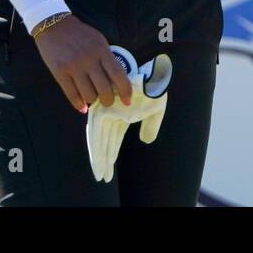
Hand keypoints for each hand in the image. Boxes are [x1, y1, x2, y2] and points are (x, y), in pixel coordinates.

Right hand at [32, 15, 132, 113]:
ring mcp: (74, 67)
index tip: (127, 101)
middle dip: (108, 101)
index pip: (119, 75)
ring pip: (88, 95)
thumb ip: (107, 58)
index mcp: (102, 51)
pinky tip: (82, 106)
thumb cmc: (80, 34)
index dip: (125, 91)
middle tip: (107, 102)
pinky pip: (71, 94)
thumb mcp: (99, 41)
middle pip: (104, 89)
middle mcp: (89, 60)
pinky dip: (78, 104)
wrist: (54, 25)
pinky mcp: (59, 72)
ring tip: (93, 99)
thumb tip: (116, 80)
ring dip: (92, 101)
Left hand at [86, 46, 173, 182]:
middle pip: (104, 141)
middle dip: (103, 159)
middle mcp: (112, 114)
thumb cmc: (155, 90)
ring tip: (101, 173)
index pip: (112, 139)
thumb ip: (151, 126)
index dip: (110, 155)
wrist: (154, 76)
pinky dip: (96, 145)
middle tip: (102, 176)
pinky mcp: (104, 109)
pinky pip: (97, 130)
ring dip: (99, 156)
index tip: (108, 170)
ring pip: (99, 138)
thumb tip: (146, 140)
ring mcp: (107, 111)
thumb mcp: (156, 112)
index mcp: (121, 115)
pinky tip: (99, 158)